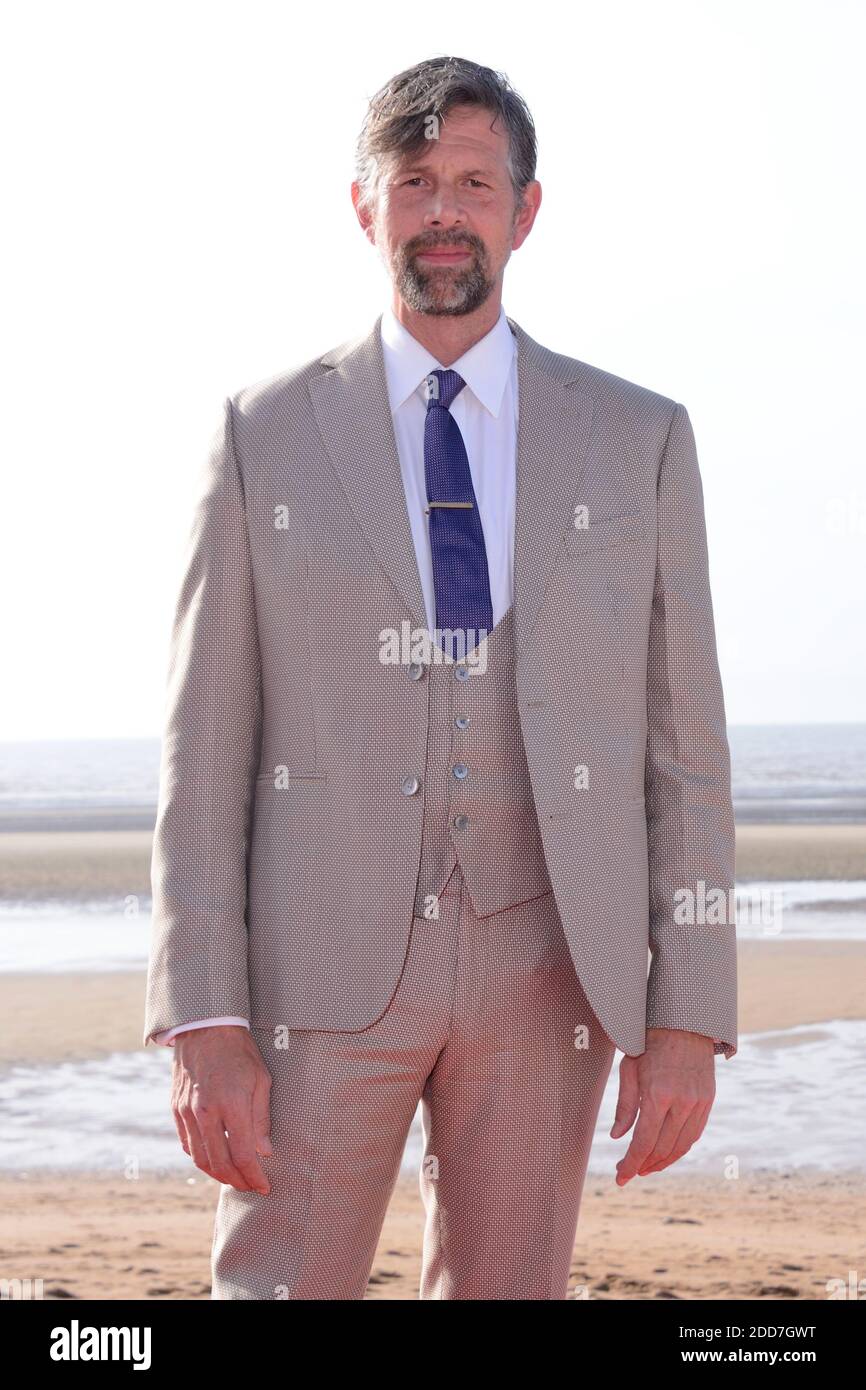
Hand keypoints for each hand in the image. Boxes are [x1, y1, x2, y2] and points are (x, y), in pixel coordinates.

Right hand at [171, 1025, 272, 1192]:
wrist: (205, 1028)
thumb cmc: (239, 1052)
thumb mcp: (261, 1080)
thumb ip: (261, 1119)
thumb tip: (265, 1152)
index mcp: (231, 1104)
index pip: (243, 1155)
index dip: (254, 1176)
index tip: (264, 1186)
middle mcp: (205, 1112)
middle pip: (219, 1162)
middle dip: (236, 1181)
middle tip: (249, 1188)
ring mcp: (187, 1111)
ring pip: (199, 1157)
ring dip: (217, 1174)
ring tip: (233, 1179)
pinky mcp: (176, 1109)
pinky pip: (186, 1143)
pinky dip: (200, 1157)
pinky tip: (213, 1160)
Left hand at [610, 1028, 714, 1184]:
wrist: (682, 1023)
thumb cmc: (648, 1044)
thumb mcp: (629, 1070)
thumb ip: (625, 1106)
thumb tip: (617, 1138)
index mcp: (658, 1094)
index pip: (643, 1142)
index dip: (631, 1164)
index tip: (620, 1178)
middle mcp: (682, 1102)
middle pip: (662, 1149)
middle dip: (643, 1165)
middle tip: (629, 1172)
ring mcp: (698, 1103)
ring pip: (681, 1146)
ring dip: (663, 1161)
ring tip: (646, 1167)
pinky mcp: (708, 1101)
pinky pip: (694, 1134)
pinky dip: (680, 1148)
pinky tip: (666, 1152)